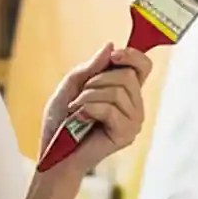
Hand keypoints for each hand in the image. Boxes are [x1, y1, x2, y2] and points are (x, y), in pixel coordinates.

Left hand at [39, 42, 150, 175]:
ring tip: (78, 109)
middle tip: (80, 96)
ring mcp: (133, 121)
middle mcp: (134, 106)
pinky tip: (81, 119)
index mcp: (125, 91)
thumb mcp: (72, 85)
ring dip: (89, 96)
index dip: (132, 56)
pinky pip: (110, 108)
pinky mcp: (126, 134)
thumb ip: (91, 67)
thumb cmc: (62, 120)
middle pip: (127, 75)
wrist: (54, 152)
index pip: (143, 67)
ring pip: (118, 90)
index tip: (114, 56)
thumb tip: (110, 46)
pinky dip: (88, 108)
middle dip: (97, 80)